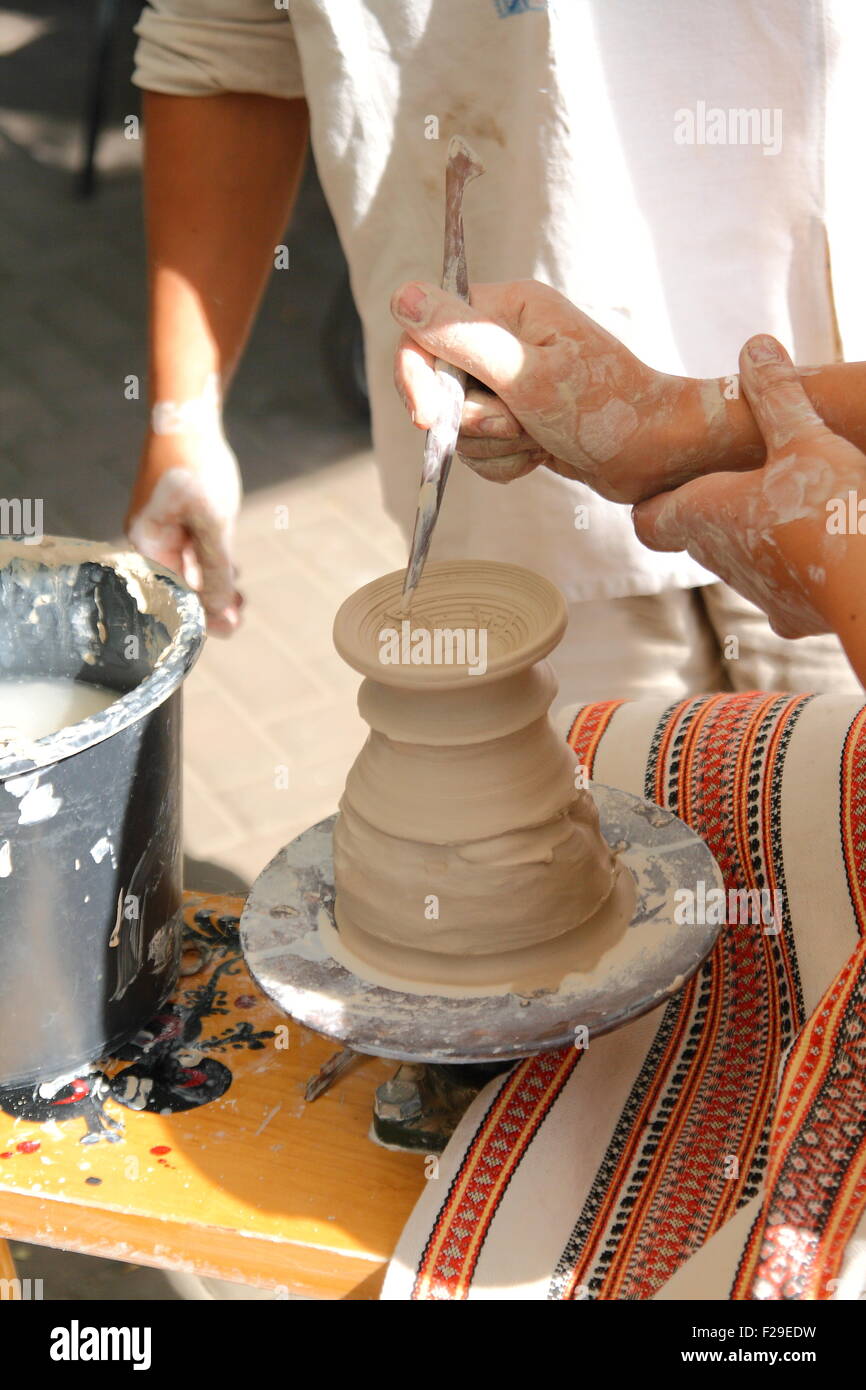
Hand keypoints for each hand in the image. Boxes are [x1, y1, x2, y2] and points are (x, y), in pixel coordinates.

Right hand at [126, 430, 242, 636]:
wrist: (187, 415)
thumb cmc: (196, 466)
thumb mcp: (212, 523)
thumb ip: (215, 569)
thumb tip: (220, 613)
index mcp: (147, 545)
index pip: (173, 595)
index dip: (202, 616)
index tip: (231, 628)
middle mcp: (150, 540)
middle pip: (181, 585)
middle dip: (212, 603)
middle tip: (241, 617)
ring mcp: (165, 528)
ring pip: (191, 569)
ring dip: (217, 586)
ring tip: (242, 602)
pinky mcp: (180, 516)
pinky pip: (196, 550)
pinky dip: (215, 564)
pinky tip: (236, 576)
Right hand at [391, 278, 702, 501]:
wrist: (656, 456)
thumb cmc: (604, 409)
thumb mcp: (527, 374)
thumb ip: (462, 337)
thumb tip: (401, 295)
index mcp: (508, 308)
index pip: (425, 331)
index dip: (419, 378)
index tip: (429, 419)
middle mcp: (505, 337)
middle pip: (440, 386)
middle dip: (475, 420)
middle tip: (520, 423)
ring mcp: (511, 380)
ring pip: (459, 424)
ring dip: (495, 444)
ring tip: (539, 438)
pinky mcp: (518, 417)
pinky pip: (480, 448)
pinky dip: (504, 460)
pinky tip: (540, 454)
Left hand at [633, 335, 865, 638]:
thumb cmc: (828, 509)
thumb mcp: (805, 437)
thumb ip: (776, 394)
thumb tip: (754, 345)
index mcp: (704, 515)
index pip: (648, 520)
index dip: (654, 500)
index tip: (671, 478)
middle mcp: (717, 560)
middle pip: (695, 536)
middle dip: (715, 507)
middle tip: (744, 476)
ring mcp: (753, 593)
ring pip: (739, 562)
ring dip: (756, 537)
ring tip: (791, 508)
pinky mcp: (791, 616)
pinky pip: (780, 590)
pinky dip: (792, 570)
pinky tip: (820, 549)